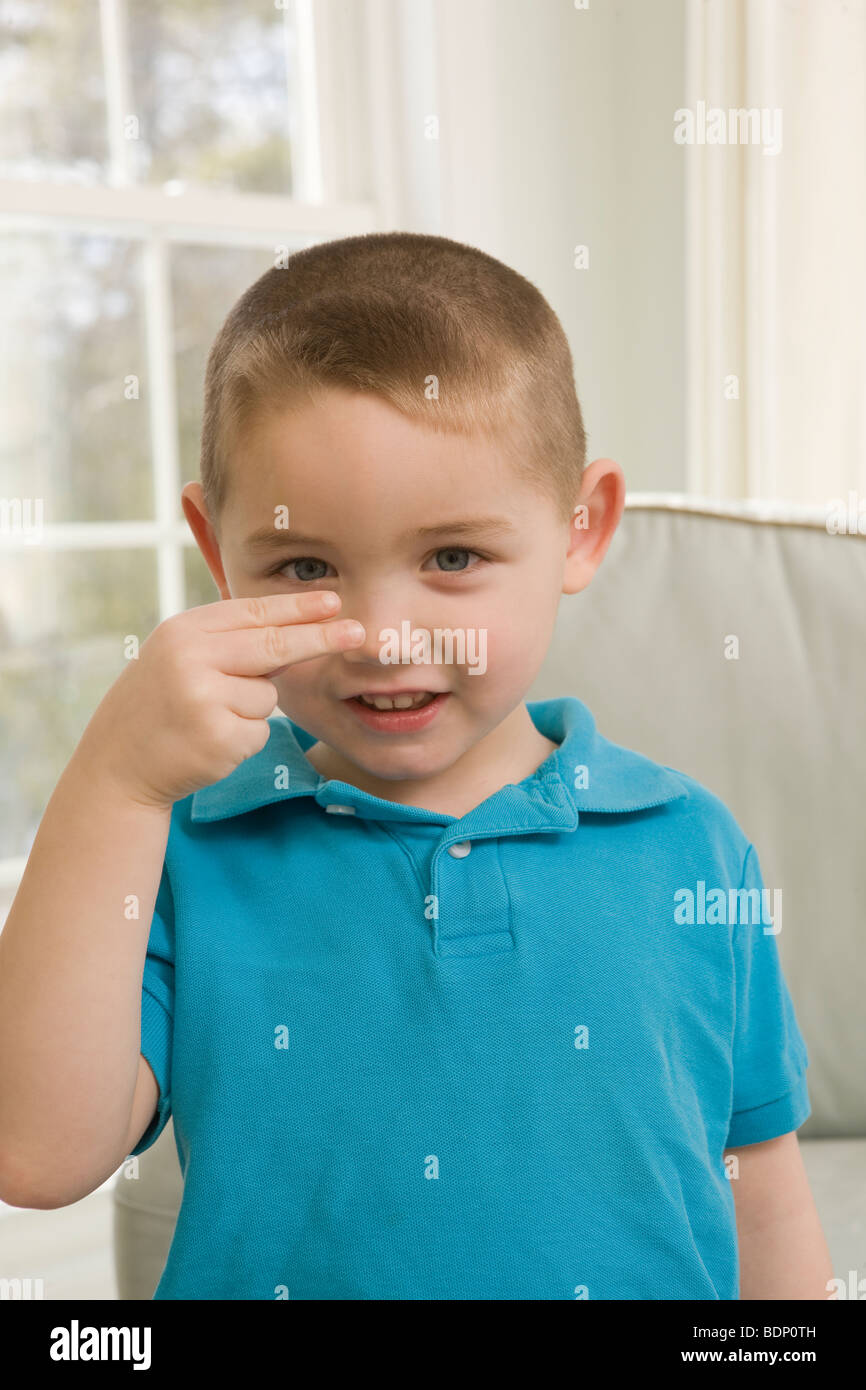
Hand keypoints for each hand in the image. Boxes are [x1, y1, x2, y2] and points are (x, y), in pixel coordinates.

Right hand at [75, 590, 363, 809]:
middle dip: (320, 638)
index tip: (335, 602)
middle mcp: (191, 659)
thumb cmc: (159, 705)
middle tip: (357, 631)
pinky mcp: (218, 738)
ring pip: (268, 696)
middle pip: (275, 645)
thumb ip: (229, 642)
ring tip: (208, 719)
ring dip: (251, 710)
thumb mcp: (180, 657)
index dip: (298, 608)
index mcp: (183, 631)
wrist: (117, 763)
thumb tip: (298, 627)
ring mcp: (203, 699)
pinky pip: (260, 731)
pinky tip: (209, 742)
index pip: (253, 613)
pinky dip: (244, 740)